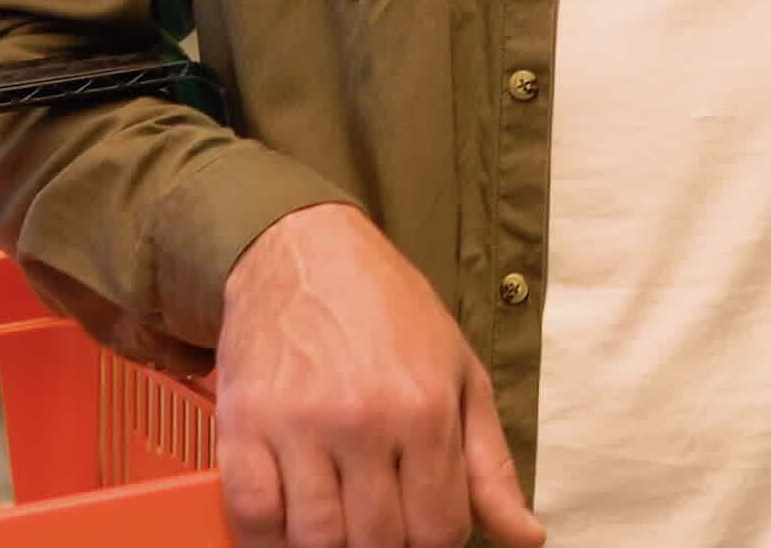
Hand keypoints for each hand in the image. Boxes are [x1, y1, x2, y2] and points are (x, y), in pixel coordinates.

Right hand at [214, 204, 543, 547]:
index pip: (438, 530)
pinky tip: (287, 518)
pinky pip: (253, 515)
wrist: (301, 252)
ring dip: (327, 542)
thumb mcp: (460, 373)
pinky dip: (267, 534)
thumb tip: (527, 538)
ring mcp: (298, 424)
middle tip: (376, 516)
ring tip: (335, 515)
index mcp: (426, 409)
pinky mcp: (243, 424)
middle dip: (382, 543)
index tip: (420, 520)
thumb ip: (491, 464)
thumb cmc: (389, 312)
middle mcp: (364, 420)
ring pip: (315, 539)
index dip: (433, 539)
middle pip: (377, 543)